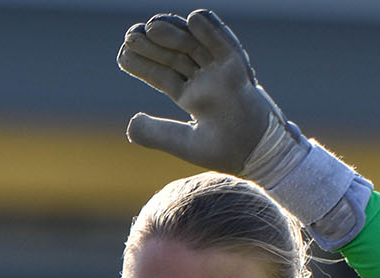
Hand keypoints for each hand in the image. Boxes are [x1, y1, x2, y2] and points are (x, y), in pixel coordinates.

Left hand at [118, 9, 284, 173]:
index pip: (163, 75)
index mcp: (193, 98)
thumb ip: (156, 133)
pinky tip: (194, 18)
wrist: (256, 157)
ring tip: (151, 26)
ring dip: (174, 34)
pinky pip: (225, 45)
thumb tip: (130, 123)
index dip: (143, 65)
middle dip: (153, 45)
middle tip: (131, 34)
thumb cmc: (225, 152)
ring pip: (195, 47)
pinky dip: (212, 31)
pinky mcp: (240, 71)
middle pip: (175, 56)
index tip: (123, 54)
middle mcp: (206, 82)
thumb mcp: (184, 143)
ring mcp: (222, 74)